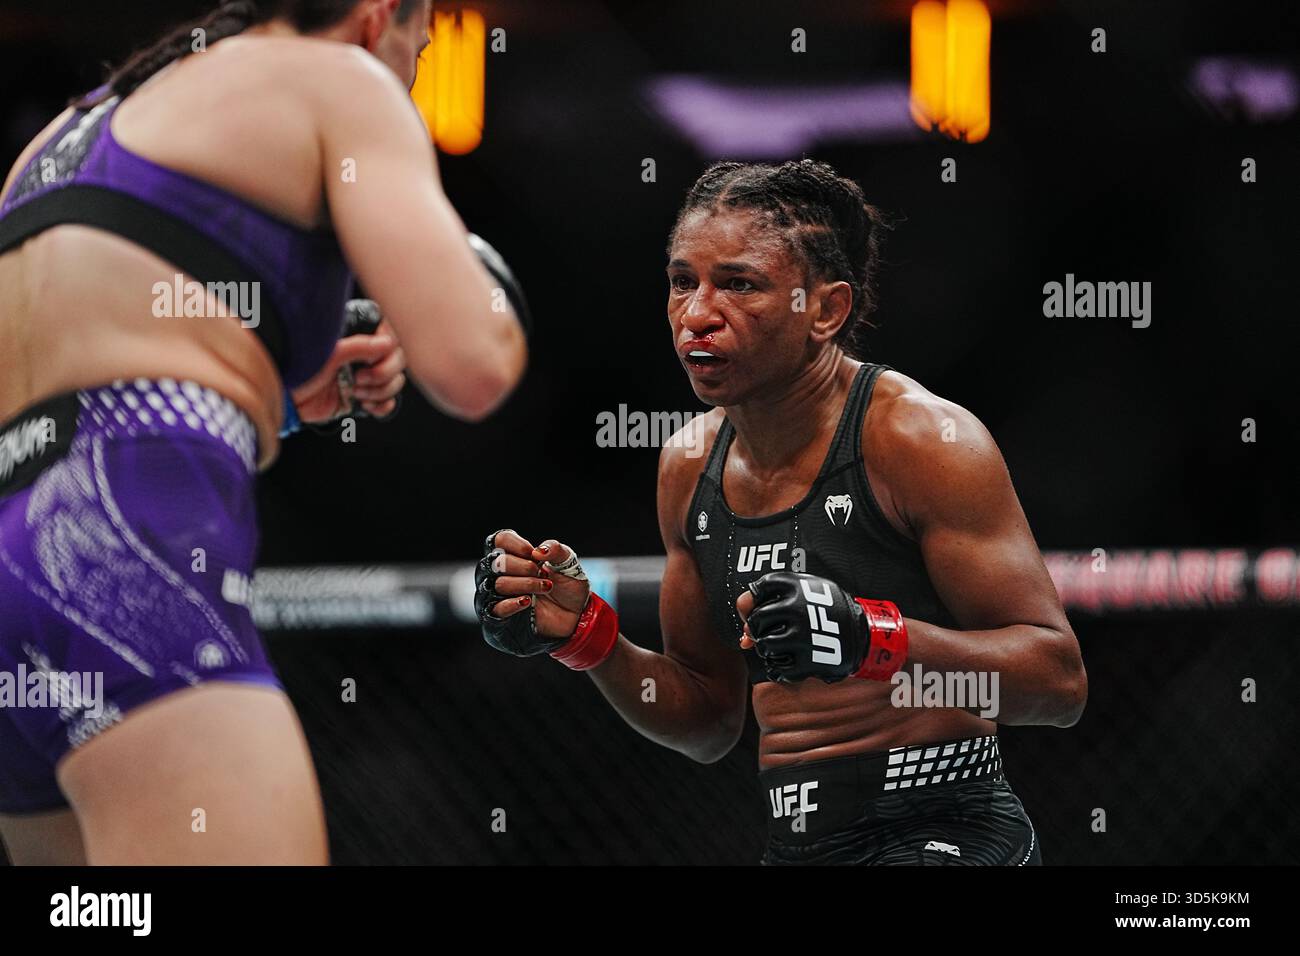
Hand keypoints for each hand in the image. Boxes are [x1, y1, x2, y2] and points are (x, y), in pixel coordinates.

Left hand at [290, 319, 405, 423]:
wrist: (288, 401)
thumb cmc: (300, 370)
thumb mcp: (329, 355)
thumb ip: (359, 346)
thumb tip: (389, 343)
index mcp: (357, 339)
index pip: (391, 338)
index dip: (388, 351)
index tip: (372, 359)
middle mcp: (365, 357)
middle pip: (398, 361)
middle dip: (383, 374)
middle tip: (359, 379)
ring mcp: (366, 378)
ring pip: (395, 383)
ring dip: (380, 391)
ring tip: (356, 392)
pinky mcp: (364, 398)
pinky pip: (388, 403)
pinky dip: (382, 406)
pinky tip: (366, 405)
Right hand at [475, 529, 588, 655]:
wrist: (575, 613)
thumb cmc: (567, 584)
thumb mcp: (567, 562)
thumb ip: (555, 549)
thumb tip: (538, 551)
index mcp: (516, 554)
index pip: (501, 540)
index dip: (516, 545)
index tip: (534, 554)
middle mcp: (504, 572)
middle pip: (498, 562)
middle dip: (525, 567)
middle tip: (543, 574)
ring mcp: (502, 594)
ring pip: (500, 584)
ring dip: (526, 584)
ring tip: (546, 587)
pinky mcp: (504, 614)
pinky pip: (496, 608)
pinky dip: (511, 604)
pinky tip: (527, 601)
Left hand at [736, 571, 871, 683]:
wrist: (862, 634)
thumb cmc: (827, 610)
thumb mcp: (805, 590)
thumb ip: (771, 600)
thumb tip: (743, 633)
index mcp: (796, 586)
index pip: (757, 590)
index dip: (752, 601)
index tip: (760, 608)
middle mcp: (796, 609)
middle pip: (756, 620)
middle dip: (758, 628)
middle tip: (770, 631)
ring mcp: (801, 636)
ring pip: (763, 645)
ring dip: (767, 648)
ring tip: (780, 646)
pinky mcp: (807, 661)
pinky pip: (776, 668)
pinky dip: (778, 668)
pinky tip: (789, 661)